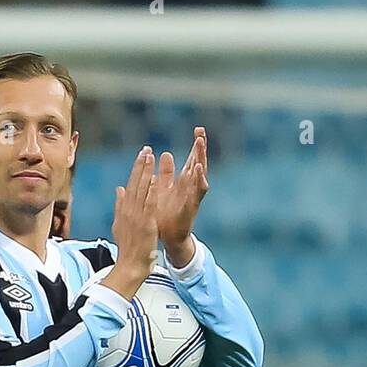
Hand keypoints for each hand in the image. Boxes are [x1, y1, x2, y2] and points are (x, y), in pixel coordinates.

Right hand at [103, 145, 158, 299]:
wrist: (129, 266)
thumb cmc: (128, 249)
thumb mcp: (120, 224)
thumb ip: (120, 205)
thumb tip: (119, 188)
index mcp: (124, 210)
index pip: (130, 186)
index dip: (136, 169)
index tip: (141, 155)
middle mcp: (128, 211)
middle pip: (135, 184)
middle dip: (141, 165)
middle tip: (146, 149)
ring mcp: (136, 217)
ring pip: (141, 190)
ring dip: (145, 173)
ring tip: (150, 157)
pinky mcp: (145, 224)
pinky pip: (149, 205)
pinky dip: (151, 192)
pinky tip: (155, 180)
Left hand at [153, 126, 209, 267]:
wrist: (168, 238)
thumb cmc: (167, 214)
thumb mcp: (165, 189)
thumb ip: (166, 173)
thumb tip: (165, 153)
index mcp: (184, 183)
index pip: (192, 160)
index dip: (196, 146)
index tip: (199, 129)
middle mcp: (191, 188)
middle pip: (199, 164)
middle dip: (200, 149)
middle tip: (201, 133)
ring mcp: (192, 197)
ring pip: (200, 176)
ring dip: (200, 162)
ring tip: (200, 147)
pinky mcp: (191, 208)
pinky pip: (196, 193)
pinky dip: (198, 181)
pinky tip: (197, 170)